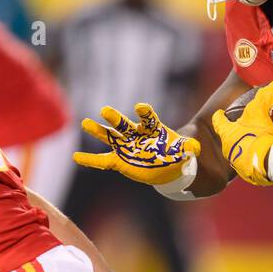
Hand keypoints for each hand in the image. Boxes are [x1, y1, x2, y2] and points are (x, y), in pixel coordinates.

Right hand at [74, 103, 199, 186]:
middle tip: (105, 111)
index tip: (140, 108)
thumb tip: (196, 148)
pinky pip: (102, 161)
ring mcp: (125, 146)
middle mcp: (135, 134)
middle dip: (115, 118)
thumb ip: (188, 148)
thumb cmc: (174, 152)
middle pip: (124, 124)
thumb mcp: (184, 150)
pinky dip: (90, 159)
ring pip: (109, 137)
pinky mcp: (118, 160)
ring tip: (85, 122)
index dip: (144, 113)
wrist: (165, 163)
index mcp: (151, 128)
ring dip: (98, 130)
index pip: (148, 118)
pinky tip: (76, 156)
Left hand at [211, 81, 272, 185]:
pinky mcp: (247, 174)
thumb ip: (264, 97)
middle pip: (229, 138)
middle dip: (235, 134)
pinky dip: (253, 160)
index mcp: (227, 133)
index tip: (219, 113)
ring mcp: (236, 163)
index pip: (219, 122)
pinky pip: (248, 165)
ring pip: (238, 152)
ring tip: (256, 143)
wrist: (266, 163)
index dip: (219, 117)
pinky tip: (262, 157)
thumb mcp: (260, 112)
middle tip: (245, 128)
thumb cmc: (258, 136)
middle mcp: (228, 148)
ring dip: (245, 148)